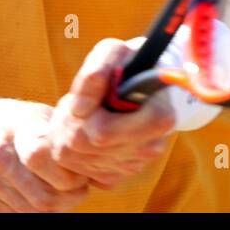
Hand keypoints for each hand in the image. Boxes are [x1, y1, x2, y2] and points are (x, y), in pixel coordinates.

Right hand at [0, 100, 89, 212]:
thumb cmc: (19, 127)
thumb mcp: (37, 117)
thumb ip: (59, 134)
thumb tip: (88, 158)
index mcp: (14, 131)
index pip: (46, 161)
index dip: (72, 175)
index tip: (81, 175)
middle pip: (46, 198)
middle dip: (70, 198)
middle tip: (78, 189)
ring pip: (34, 212)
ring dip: (56, 208)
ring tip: (62, 192)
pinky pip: (17, 217)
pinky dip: (35, 212)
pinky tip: (40, 196)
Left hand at [35, 38, 175, 189]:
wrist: (138, 83)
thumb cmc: (126, 64)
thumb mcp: (112, 52)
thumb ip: (96, 70)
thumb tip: (80, 107)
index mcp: (159, 118)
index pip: (103, 131)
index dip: (85, 114)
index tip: (81, 99)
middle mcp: (150, 149)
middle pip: (89, 145)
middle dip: (74, 123)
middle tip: (77, 105)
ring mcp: (133, 166)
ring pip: (80, 159)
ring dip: (70, 134)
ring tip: (81, 115)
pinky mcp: (115, 177)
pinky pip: (81, 170)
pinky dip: (75, 150)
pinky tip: (85, 131)